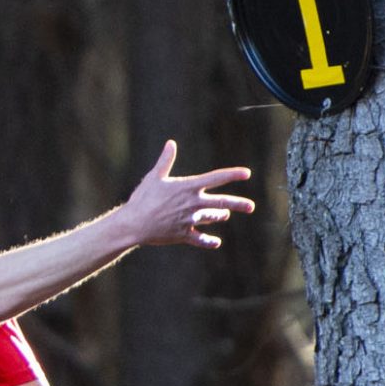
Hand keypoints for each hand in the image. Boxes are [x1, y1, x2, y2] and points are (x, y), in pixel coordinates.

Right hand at [123, 140, 255, 248]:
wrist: (134, 224)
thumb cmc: (142, 199)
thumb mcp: (154, 177)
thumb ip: (165, 160)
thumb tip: (170, 143)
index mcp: (189, 187)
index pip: (217, 178)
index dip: (233, 174)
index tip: (246, 174)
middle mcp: (194, 203)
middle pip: (222, 202)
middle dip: (239, 204)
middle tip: (250, 207)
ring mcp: (190, 220)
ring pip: (213, 217)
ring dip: (220, 216)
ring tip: (224, 215)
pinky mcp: (183, 234)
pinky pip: (200, 239)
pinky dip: (208, 241)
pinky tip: (216, 242)